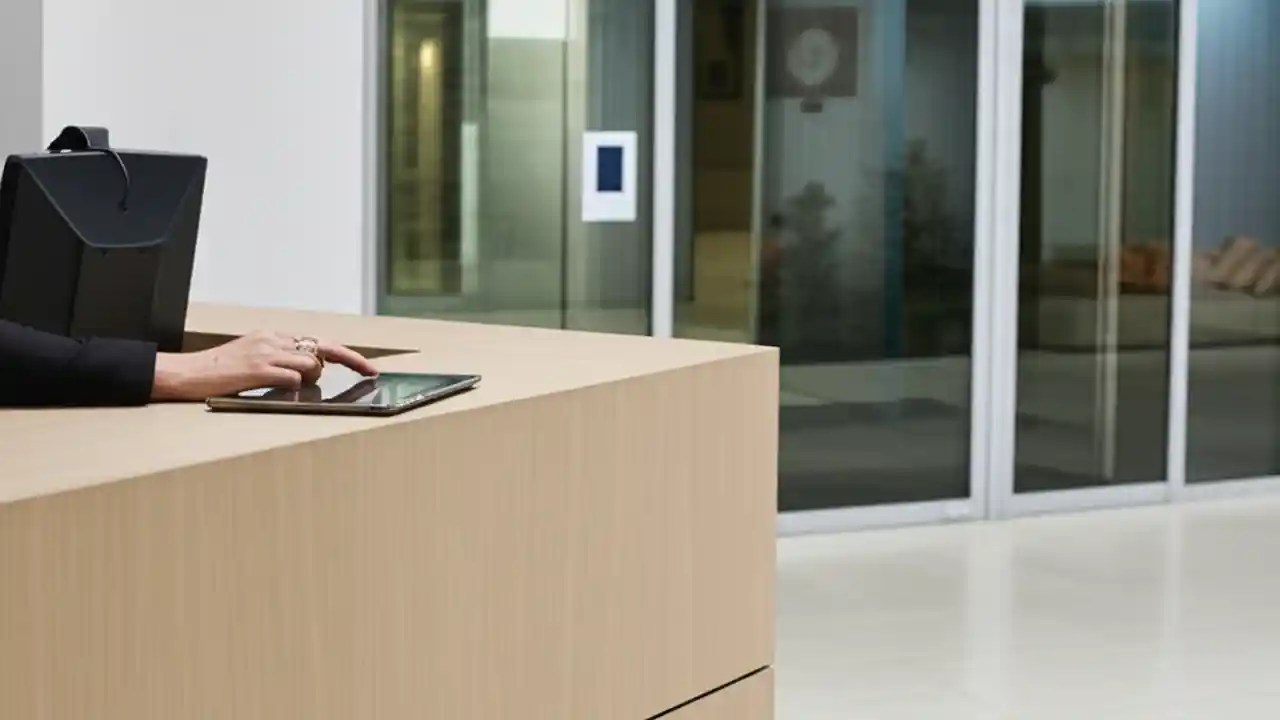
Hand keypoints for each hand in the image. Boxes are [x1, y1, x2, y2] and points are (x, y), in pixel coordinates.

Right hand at [151, 331, 378, 401]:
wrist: (186, 373)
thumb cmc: (218, 370)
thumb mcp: (252, 355)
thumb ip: (281, 359)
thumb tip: (309, 370)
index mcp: (273, 336)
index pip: (318, 342)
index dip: (347, 354)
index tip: (367, 366)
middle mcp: (273, 340)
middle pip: (323, 349)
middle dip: (351, 360)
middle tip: (369, 373)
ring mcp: (266, 353)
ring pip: (311, 363)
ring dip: (312, 378)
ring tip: (292, 384)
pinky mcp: (257, 369)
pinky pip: (292, 378)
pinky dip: (294, 386)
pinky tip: (280, 389)